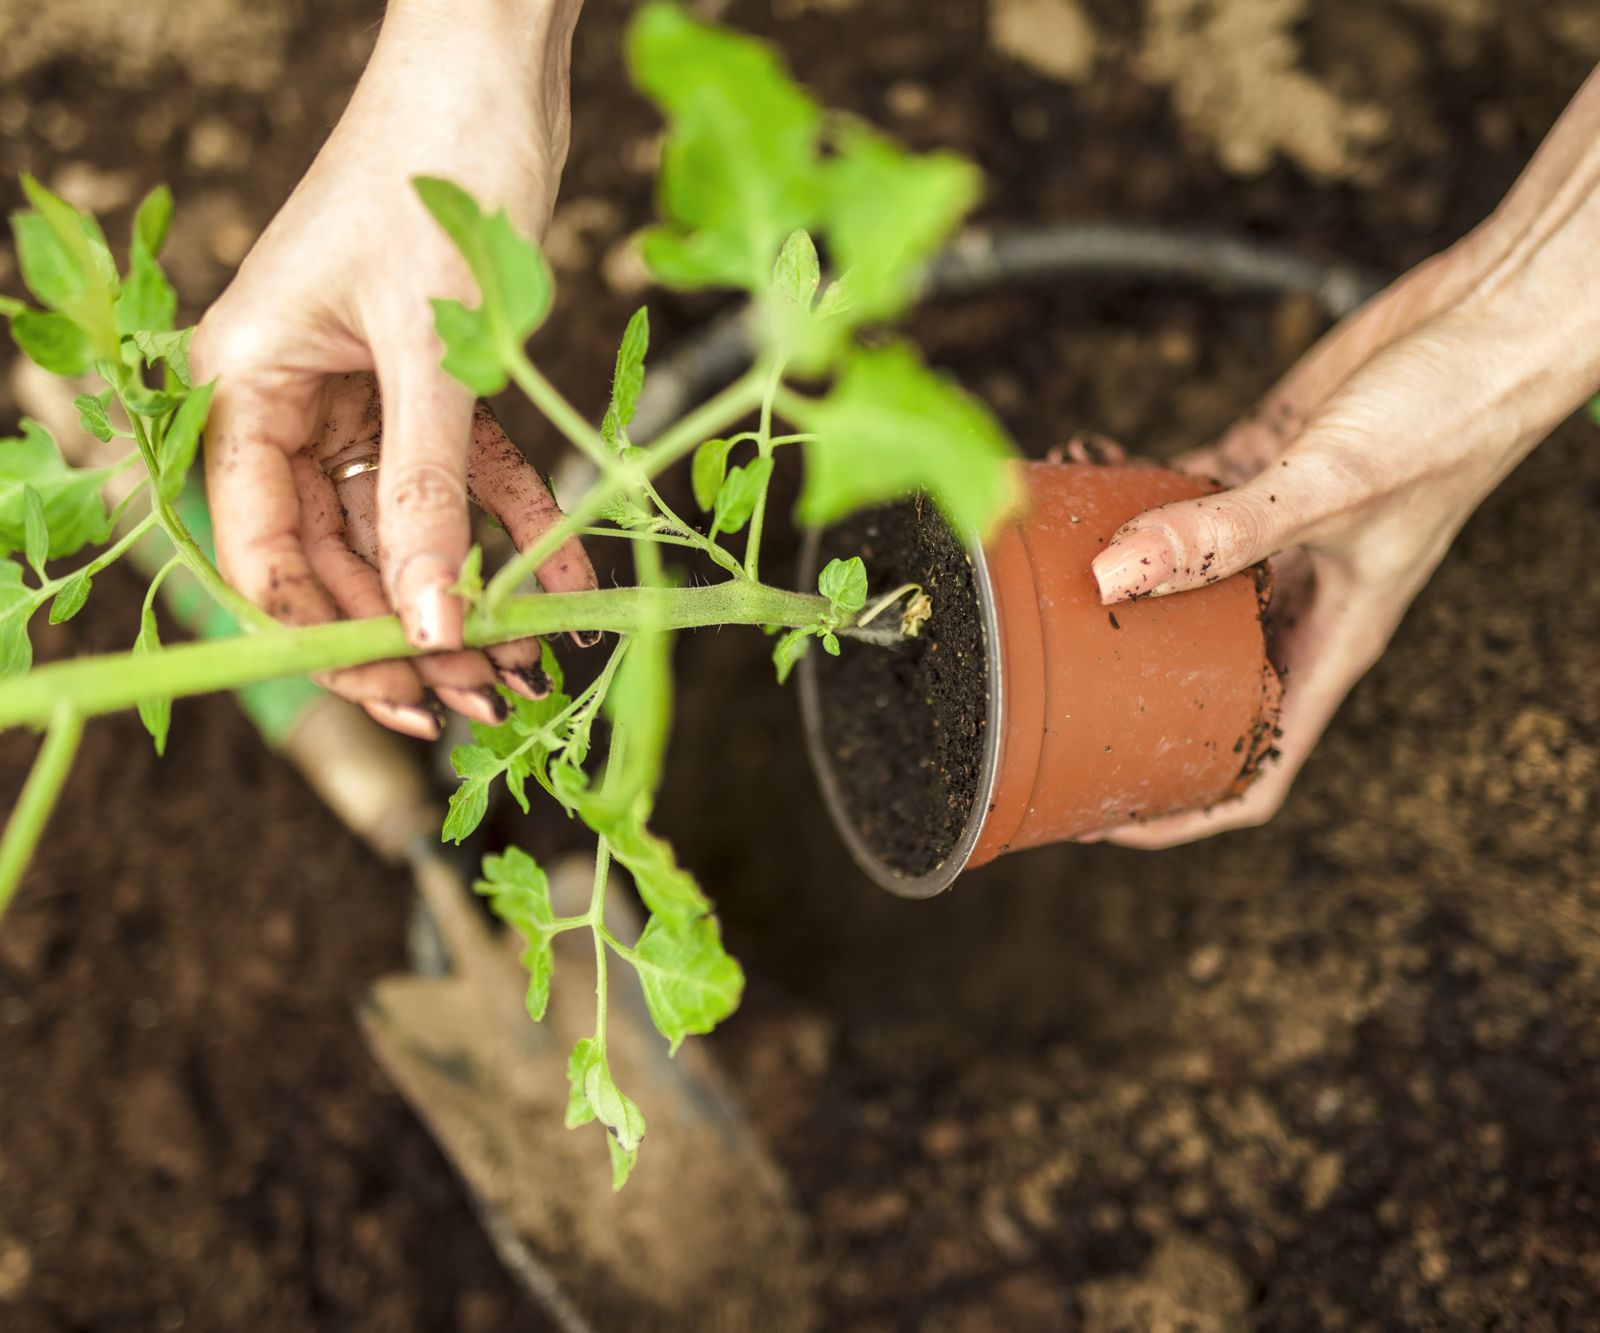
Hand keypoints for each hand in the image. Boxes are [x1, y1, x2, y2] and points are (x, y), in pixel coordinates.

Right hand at [193, 0, 591, 737]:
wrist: (494, 66)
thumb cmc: (436, 174)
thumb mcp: (434, 355)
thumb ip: (431, 496)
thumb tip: (431, 625)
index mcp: (245, 388)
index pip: (263, 552)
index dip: (329, 636)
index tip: (407, 695)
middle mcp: (290, 400)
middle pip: (339, 553)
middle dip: (413, 628)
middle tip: (487, 696)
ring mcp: (359, 392)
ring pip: (408, 525)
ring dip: (470, 591)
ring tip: (534, 663)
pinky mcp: (426, 379)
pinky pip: (466, 476)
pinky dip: (515, 526)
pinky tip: (567, 586)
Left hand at [1086, 64, 1599, 847]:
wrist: (1494, 316)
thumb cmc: (1454, 415)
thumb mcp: (1332, 487)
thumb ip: (1222, 532)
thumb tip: (1112, 572)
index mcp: (1333, 641)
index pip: (1259, 766)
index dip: (1183, 810)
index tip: (1103, 817)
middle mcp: (1298, 601)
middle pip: (1199, 683)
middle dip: (1120, 692)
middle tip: (1037, 688)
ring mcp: (1273, 537)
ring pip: (1174, 586)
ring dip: (1109, 573)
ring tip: (1042, 556)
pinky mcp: (1255, 468)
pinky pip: (1176, 500)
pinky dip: (1128, 490)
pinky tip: (1086, 464)